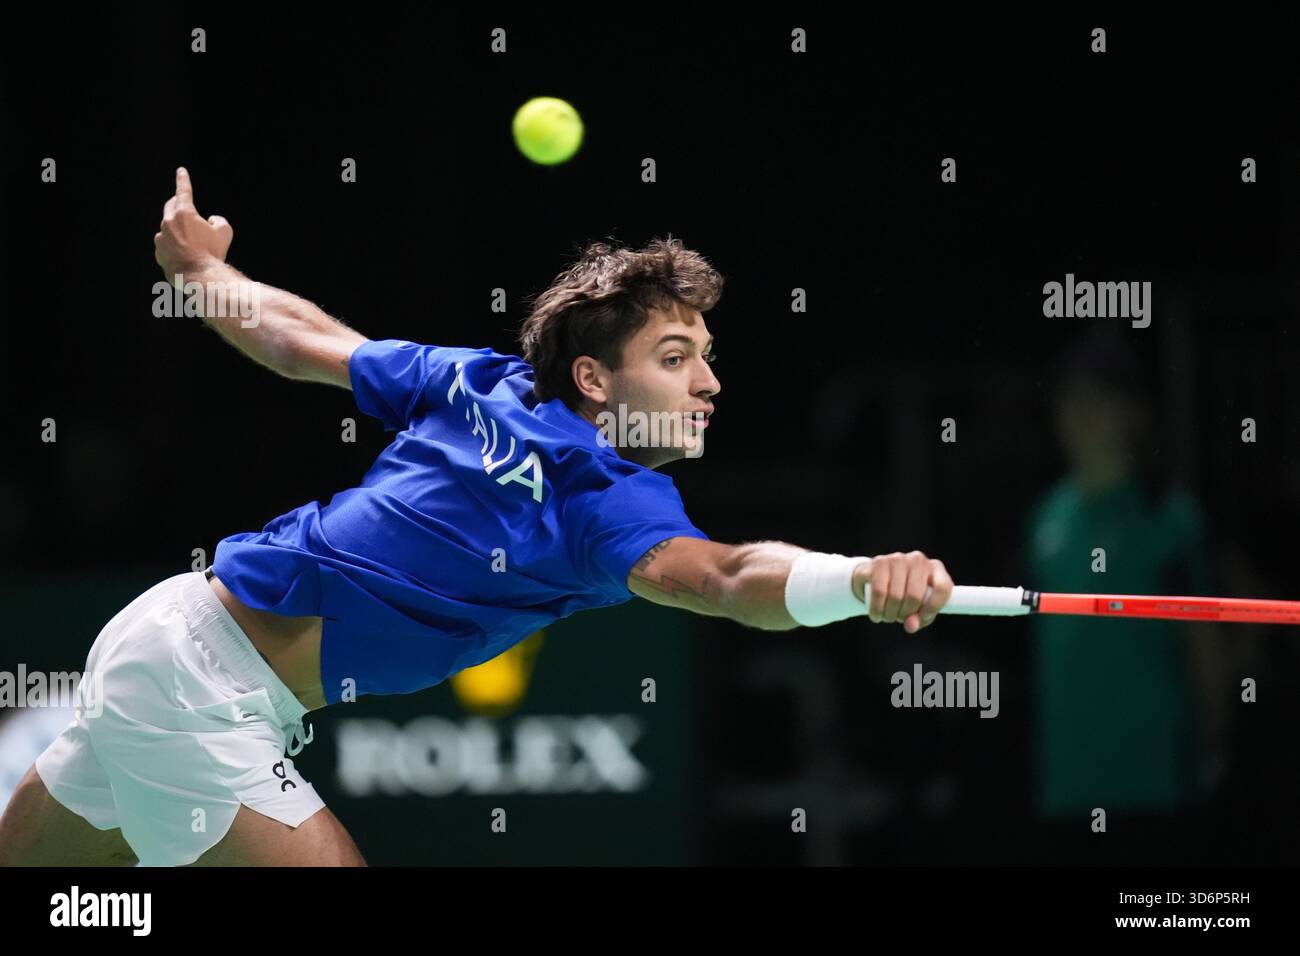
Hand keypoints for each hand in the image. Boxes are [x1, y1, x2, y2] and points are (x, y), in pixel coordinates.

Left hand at [153, 167, 233, 284]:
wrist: (199, 276)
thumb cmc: (213, 252)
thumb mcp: (224, 233)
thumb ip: (218, 221)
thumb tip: (211, 221)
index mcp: (184, 213)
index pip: (183, 190)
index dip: (183, 179)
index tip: (181, 171)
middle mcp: (168, 222)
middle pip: (171, 206)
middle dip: (178, 204)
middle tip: (186, 209)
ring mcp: (161, 237)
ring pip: (168, 227)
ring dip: (178, 230)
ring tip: (192, 244)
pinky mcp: (159, 252)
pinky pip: (165, 244)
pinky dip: (173, 246)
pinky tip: (185, 256)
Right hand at [852, 551, 952, 632]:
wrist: (874, 578)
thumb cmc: (903, 594)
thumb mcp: (918, 608)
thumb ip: (920, 619)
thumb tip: (911, 625)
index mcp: (935, 568)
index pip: (942, 587)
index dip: (933, 607)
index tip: (922, 618)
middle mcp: (917, 560)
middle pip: (915, 596)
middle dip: (905, 614)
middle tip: (898, 618)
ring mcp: (897, 559)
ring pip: (895, 596)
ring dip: (890, 615)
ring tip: (887, 616)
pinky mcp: (877, 562)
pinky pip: (879, 592)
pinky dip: (877, 609)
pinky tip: (876, 615)